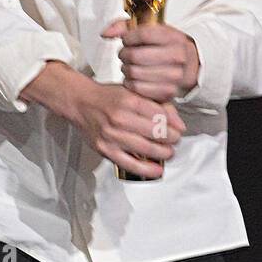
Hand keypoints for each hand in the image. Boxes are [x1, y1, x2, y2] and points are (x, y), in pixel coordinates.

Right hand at [68, 80, 186, 179]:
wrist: (81, 103)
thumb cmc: (109, 98)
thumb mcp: (134, 92)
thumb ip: (158, 105)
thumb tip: (179, 125)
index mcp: (129, 100)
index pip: (160, 115)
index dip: (174, 125)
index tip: (178, 130)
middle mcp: (120, 118)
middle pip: (156, 133)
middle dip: (171, 139)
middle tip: (175, 141)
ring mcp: (112, 135)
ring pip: (146, 149)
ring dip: (163, 153)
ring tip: (168, 152)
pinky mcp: (105, 150)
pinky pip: (129, 163)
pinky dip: (146, 169)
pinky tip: (157, 170)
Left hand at [100, 20, 199, 103]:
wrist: (187, 64)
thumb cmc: (164, 46)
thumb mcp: (150, 30)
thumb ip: (124, 27)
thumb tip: (106, 33)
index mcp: (173, 37)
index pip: (143, 34)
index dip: (129, 37)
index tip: (127, 40)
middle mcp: (177, 56)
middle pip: (135, 55)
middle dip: (124, 55)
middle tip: (126, 54)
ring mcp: (174, 75)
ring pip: (135, 72)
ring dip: (126, 69)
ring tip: (130, 66)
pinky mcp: (168, 91)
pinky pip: (138, 88)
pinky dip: (131, 83)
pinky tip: (134, 78)